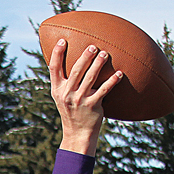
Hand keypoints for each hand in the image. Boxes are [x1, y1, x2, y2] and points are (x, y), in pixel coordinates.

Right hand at [49, 39, 122, 155]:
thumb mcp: (62, 97)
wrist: (78, 133)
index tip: (62, 40)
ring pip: (90, 78)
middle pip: (76, 70)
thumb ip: (64, 81)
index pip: (54, 68)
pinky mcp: (93, 106)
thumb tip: (69, 61)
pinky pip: (104, 91)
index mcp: (57, 89)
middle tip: (93, 46)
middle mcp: (67, 94)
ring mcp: (80, 100)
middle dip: (85, 57)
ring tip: (105, 54)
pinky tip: (119, 74)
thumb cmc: (72, 111)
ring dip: (98, 64)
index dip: (57, 53)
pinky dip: (112, 81)